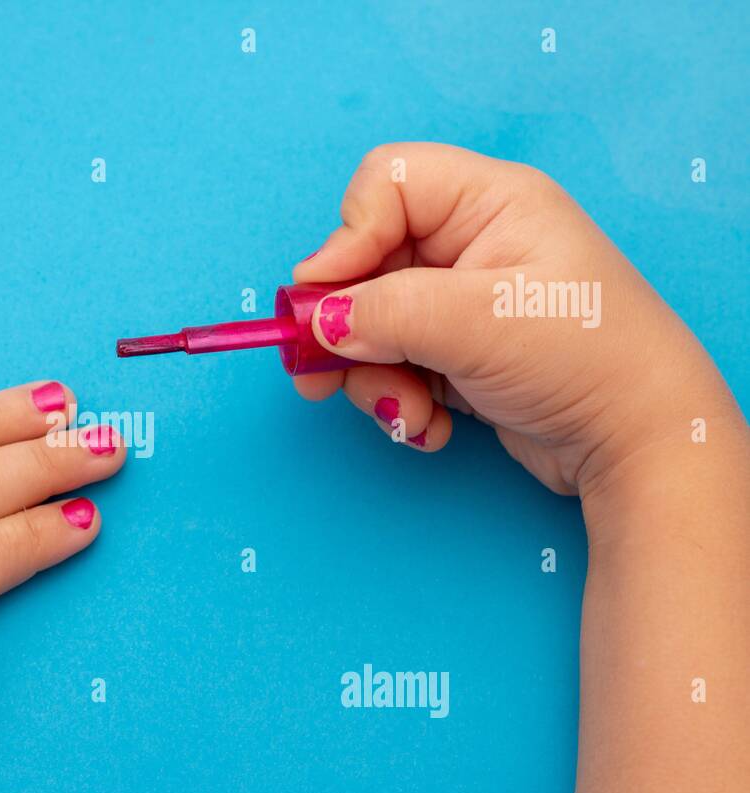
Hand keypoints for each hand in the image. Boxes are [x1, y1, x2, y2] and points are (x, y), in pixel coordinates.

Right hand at [291, 142, 740, 498]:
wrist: (639, 442)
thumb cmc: (584, 358)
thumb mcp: (477, 323)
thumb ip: (385, 313)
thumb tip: (316, 321)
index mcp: (488, 204)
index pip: (385, 186)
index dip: (346, 239)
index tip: (323, 303)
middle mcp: (471, 243)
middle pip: (365, 264)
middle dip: (347, 330)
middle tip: (320, 377)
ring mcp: (461, 302)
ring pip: (370, 324)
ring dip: (374, 379)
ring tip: (407, 414)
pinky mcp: (455, 353)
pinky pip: (393, 365)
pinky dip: (398, 399)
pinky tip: (428, 426)